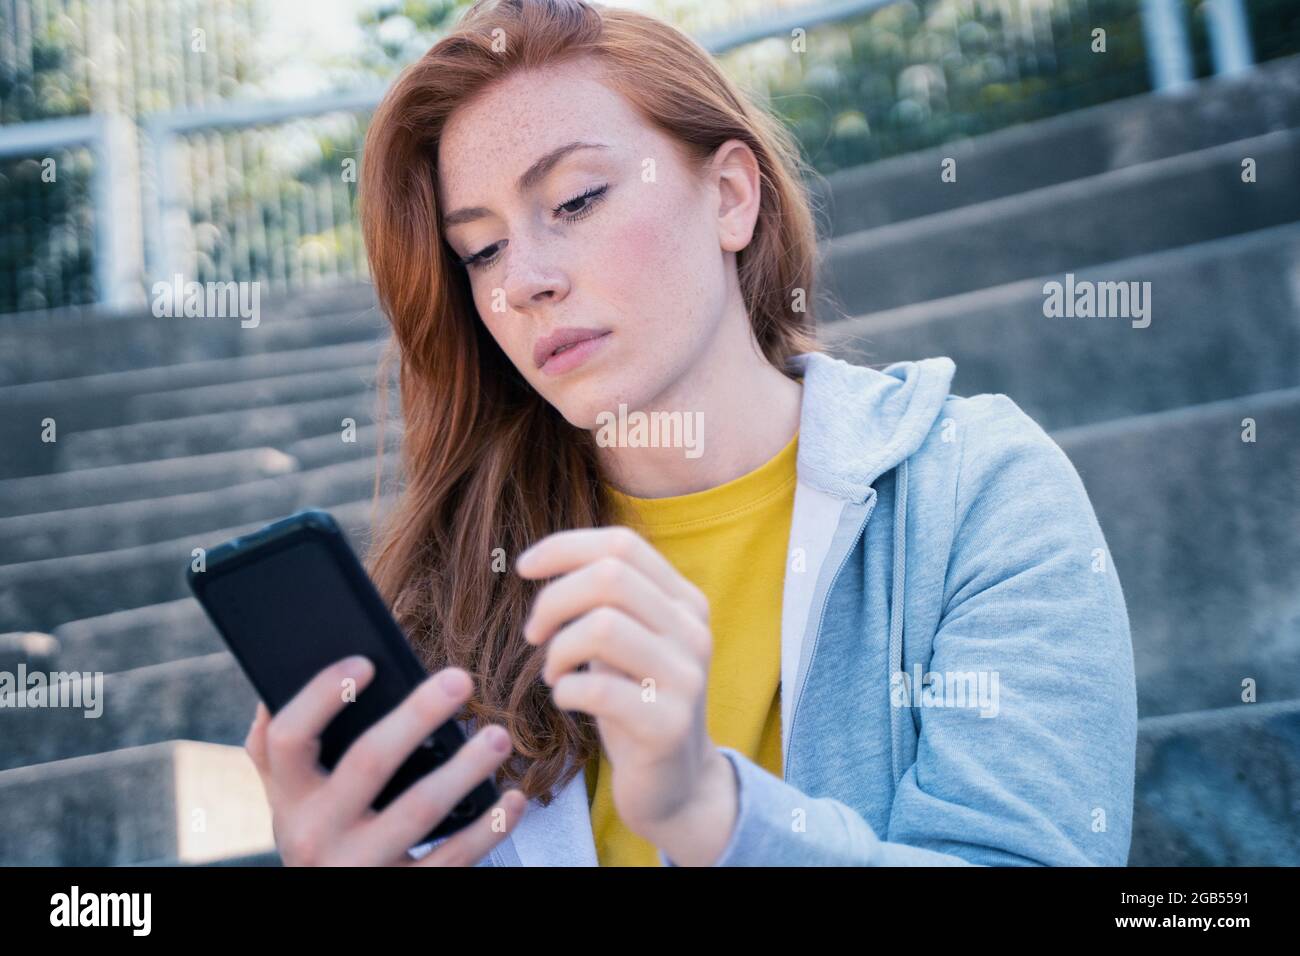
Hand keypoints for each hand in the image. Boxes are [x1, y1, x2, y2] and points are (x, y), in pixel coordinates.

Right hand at [244, 655, 527, 865]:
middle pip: (368, 760)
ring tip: (497, 737)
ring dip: (465, 768)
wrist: (330, 909)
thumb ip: (276, 747)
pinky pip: (452, 859)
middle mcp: (317, 832)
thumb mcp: (288, 797)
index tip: (366, 663)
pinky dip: (488, 827)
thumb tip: (277, 682)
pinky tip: (512, 799)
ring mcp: (360, 865)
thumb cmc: (319, 833)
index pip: (288, 737)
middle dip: (417, 715)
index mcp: (290, 797)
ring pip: (420, 809)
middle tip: (459, 680)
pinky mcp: (401, 890)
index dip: (323, 695)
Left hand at [516, 526, 734, 856]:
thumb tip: (547, 560)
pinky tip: (566, 700)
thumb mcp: (628, 641)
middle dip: (554, 599)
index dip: (565, 547)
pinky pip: (597, 689)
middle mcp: (693, 632)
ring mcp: (686, 679)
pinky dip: (565, 690)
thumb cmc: (636, 702)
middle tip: (534, 632)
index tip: (524, 567)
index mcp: (685, 602)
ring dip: (558, 649)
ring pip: (602, 627)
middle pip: (610, 577)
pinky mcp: (668, 726)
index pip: (623, 544)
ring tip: (553, 673)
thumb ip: (606, 600)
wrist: (677, 785)